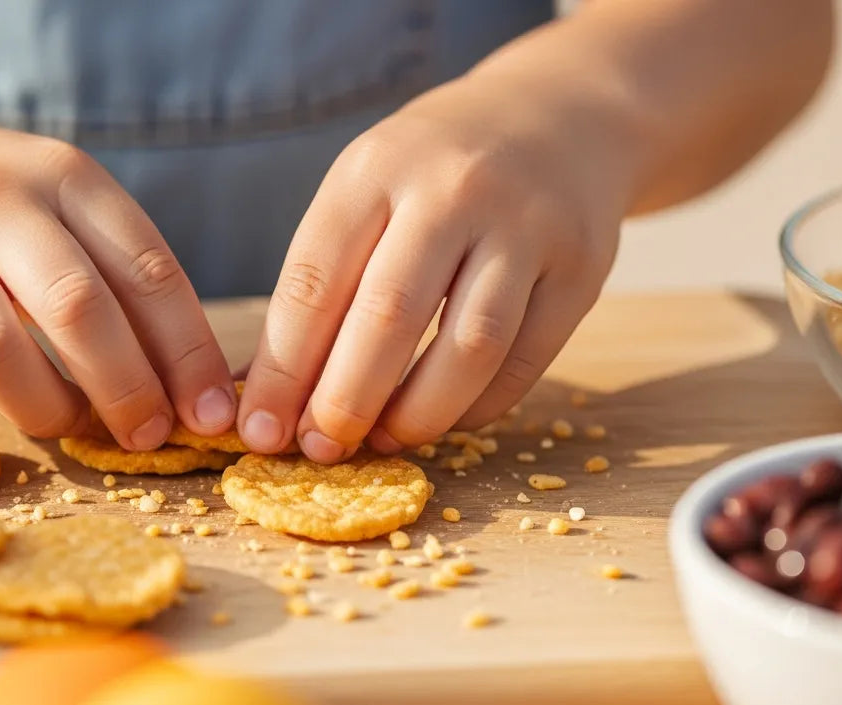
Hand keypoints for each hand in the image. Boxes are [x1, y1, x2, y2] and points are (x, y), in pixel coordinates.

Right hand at [0, 104, 234, 448]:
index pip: (147, 269)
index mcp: (61, 174)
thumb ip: (112, 274)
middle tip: (147, 436)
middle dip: (128, 390)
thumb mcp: (48, 205)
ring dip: (44, 407)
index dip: (188, 353)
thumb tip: (190, 383)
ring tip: (61, 422)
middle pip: (79, 310)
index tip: (212, 413)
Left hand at [240, 71, 635, 460]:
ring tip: (385, 440)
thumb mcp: (365, 194)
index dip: (282, 370)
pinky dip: (477, 407)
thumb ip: (318, 287)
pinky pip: (524, 361)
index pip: (316, 283)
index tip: (260, 432)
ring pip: (469, 347)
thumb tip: (260, 400)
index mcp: (377, 168)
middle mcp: (453, 189)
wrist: (559, 119)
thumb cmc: (432, 175)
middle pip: (389, 316)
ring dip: (417, 414)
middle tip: (321, 448)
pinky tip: (444, 418)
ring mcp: (526, 227)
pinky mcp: (581, 269)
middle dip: (344, 400)